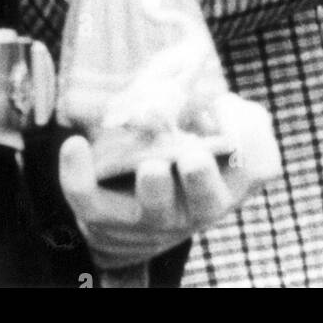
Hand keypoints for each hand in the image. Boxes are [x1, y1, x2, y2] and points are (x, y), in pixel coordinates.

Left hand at [59, 93, 280, 271]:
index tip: (231, 121)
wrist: (138, 204)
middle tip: (194, 158)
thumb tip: (227, 106)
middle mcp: (189, 208)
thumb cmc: (186, 154)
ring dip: (152, 187)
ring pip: (148, 209)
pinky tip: (75, 145)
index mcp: (223, 184)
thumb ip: (238, 117)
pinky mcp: (102, 216)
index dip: (243, 150)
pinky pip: (89, 202)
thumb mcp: (219, 132)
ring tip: (150, 164)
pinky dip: (78, 177)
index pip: (247, 173)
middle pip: (202, 202)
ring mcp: (145, 216)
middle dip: (200, 181)